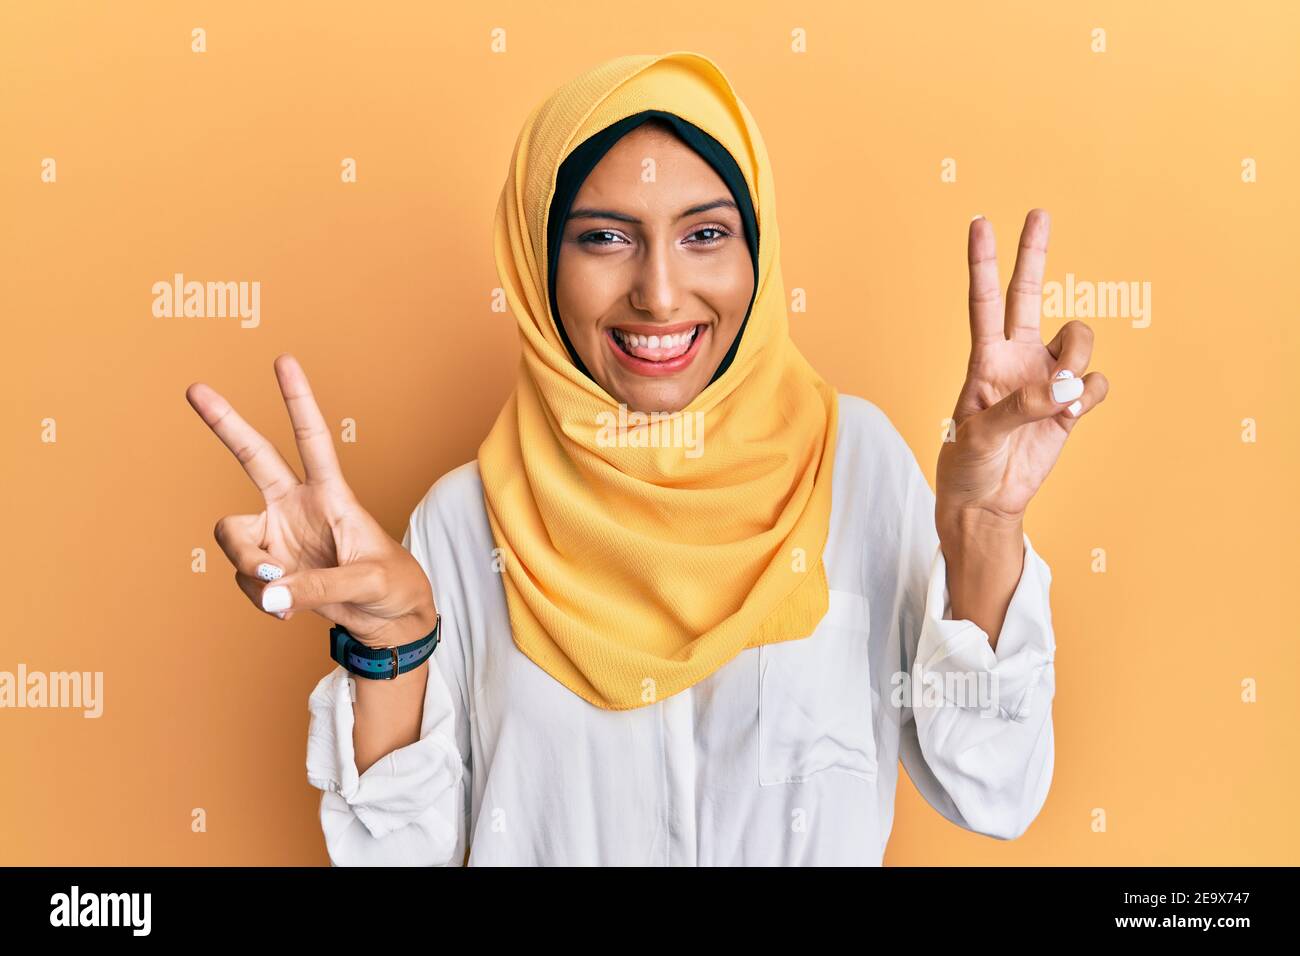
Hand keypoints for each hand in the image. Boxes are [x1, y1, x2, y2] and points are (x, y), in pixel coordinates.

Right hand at [185, 354, 436, 648]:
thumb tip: (269, 590)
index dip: (298, 402)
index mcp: (331, 495)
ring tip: (279, 592)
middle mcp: (297, 507)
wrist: (389, 620)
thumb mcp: (369, 582)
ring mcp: (277, 536)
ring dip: (249, 567)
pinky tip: (287, 607)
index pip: (313, 441)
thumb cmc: (393, 587)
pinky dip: (262, 598)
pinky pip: (246, 580)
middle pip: (254, 457)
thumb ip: (319, 586)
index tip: (283, 361)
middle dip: (225, 423)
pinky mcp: (268, 568)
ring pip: (233, 537)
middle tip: (194, 388)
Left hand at [936, 210, 1109, 535]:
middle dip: (1034, 253)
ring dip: (1075, 361)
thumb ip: (1022, 405)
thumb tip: (1068, 385)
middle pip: (1029, 294)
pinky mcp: (1071, 404)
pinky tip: (1067, 419)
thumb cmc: (968, 465)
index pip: (983, 301)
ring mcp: (1047, 378)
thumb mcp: (980, 435)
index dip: (983, 262)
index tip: (980, 222)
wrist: (986, 501)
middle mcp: (1017, 358)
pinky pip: (1095, 383)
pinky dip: (1086, 398)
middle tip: (1039, 212)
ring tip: (1055, 400)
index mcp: (984, 359)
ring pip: (1078, 339)